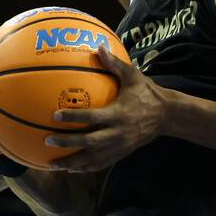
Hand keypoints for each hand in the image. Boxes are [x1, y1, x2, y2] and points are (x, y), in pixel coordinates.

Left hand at [44, 45, 164, 171]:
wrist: (168, 116)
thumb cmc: (148, 93)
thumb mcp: (133, 76)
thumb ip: (114, 64)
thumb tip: (99, 47)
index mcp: (118, 114)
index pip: (92, 117)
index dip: (74, 117)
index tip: (55, 115)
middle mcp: (118, 133)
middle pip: (89, 142)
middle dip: (67, 142)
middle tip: (48, 140)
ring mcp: (120, 146)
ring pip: (93, 158)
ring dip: (72, 162)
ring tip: (52, 165)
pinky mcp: (122, 153)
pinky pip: (101, 164)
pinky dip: (85, 167)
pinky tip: (71, 169)